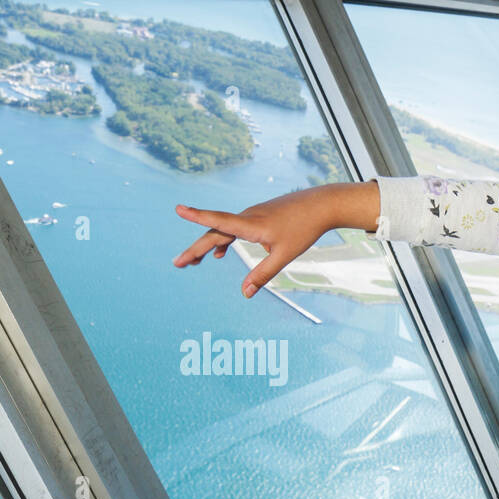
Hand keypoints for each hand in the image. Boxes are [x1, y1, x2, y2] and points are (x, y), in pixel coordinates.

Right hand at [172, 186, 343, 297]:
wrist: (321, 205)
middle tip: (178, 264)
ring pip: (222, 230)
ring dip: (207, 246)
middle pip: (215, 232)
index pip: (219, 221)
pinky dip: (223, 242)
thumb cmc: (304, 229)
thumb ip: (262, 275)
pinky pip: (233, 229)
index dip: (197, 216)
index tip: (178, 209)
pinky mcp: (257, 217)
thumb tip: (245, 294)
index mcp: (251, 225)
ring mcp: (251, 215)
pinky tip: (219, 255)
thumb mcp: (284, 255)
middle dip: (195, 249)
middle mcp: (247, 217)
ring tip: (193, 263)